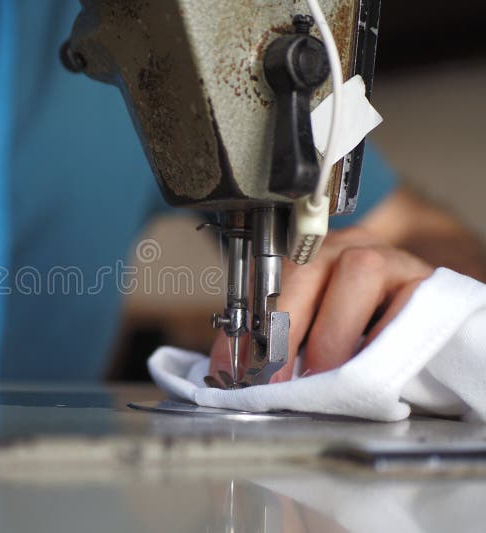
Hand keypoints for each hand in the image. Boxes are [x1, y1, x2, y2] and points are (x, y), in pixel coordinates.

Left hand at [209, 226, 433, 382]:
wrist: (428, 330)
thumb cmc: (359, 333)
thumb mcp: (306, 335)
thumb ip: (267, 343)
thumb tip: (225, 369)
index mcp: (307, 258)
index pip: (267, 277)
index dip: (250, 324)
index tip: (239, 369)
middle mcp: (345, 248)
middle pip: (306, 268)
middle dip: (284, 328)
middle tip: (277, 378)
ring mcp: (387, 258)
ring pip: (359, 270)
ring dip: (334, 330)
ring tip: (324, 371)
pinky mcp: (424, 280)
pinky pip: (405, 299)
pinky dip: (383, 333)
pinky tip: (369, 360)